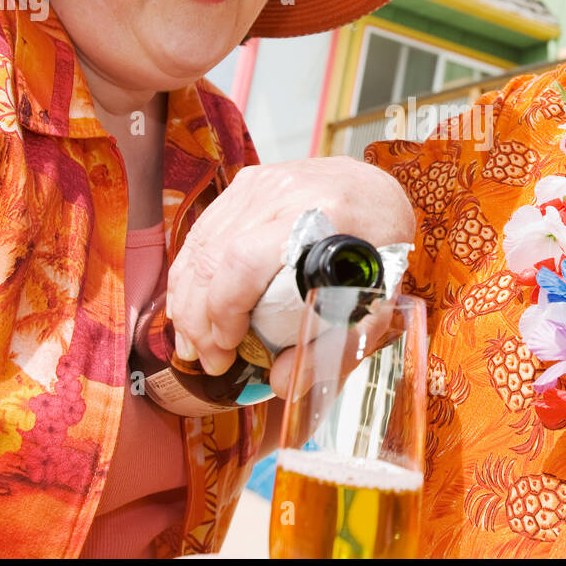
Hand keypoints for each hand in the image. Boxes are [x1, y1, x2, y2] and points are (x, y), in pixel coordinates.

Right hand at [165, 157, 414, 397]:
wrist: (377, 190)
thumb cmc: (380, 248)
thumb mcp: (375, 303)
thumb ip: (336, 349)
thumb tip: (282, 383)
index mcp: (325, 213)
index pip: (246, 259)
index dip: (224, 309)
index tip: (228, 350)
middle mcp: (287, 191)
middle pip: (215, 255)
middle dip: (199, 317)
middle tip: (209, 360)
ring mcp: (262, 182)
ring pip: (200, 244)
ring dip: (186, 300)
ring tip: (193, 344)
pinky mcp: (246, 182)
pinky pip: (203, 232)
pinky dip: (189, 275)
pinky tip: (191, 309)